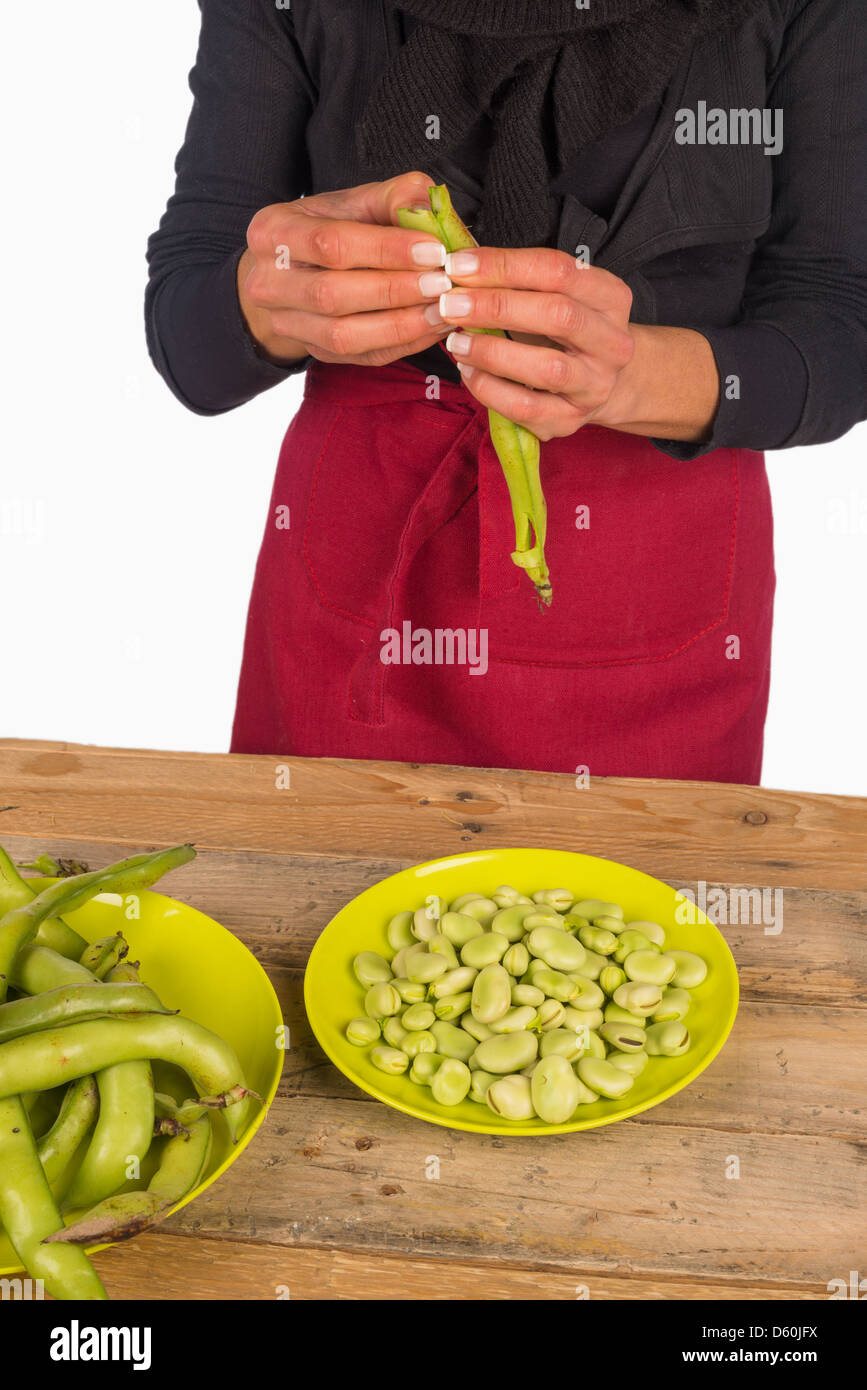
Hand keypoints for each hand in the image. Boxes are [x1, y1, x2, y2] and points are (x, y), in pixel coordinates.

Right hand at [238, 172, 453, 365]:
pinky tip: (433, 329)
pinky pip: (362, 356)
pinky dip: (404, 344)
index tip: (433, 250)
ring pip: (344, 336)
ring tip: (443, 309)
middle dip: (395, 290)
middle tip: (443, 283)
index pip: (330, 244)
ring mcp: (287, 325)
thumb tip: (427, 210)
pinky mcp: (315, 352)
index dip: (385, 250)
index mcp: (273, 232)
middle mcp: (268, 284)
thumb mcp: (356, 200)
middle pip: (333, 295)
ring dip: (401, 325)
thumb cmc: (332, 227)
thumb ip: (394, 197)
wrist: (298, 268)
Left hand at [436, 247, 635, 439]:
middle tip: (450, 303)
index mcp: (611, 298)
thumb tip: (460, 268)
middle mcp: (612, 342)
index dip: (504, 265)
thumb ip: (520, 281)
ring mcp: (595, 385)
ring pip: (547, 368)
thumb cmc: (564, 333)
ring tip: (456, 342)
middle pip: (558, 315)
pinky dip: (490, 389)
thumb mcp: (556, 297)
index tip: (457, 266)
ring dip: (492, 352)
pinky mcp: (572, 419)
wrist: (597, 384)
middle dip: (496, 306)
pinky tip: (468, 373)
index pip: (559, 270)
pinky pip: (527, 407)